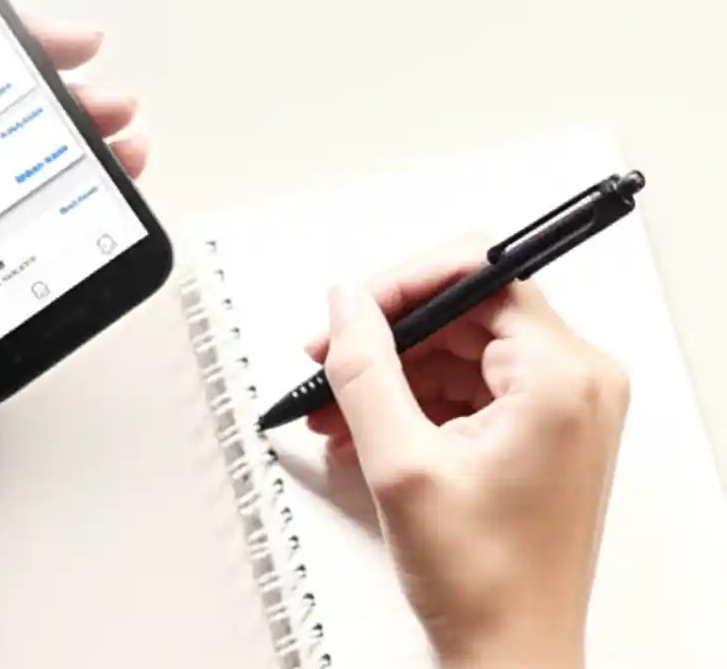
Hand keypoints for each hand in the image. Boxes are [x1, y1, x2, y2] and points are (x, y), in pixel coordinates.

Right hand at [304, 239, 629, 667]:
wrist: (510, 650)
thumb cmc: (484, 581)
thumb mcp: (400, 462)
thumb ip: (365, 368)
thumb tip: (344, 304)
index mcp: (561, 378)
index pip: (478, 273)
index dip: (401, 285)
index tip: (350, 311)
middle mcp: (575, 381)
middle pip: (465, 308)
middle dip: (387, 334)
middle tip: (329, 360)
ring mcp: (562, 405)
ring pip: (460, 346)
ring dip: (393, 372)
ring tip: (338, 409)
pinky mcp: (542, 427)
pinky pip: (469, 384)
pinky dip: (414, 399)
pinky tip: (369, 427)